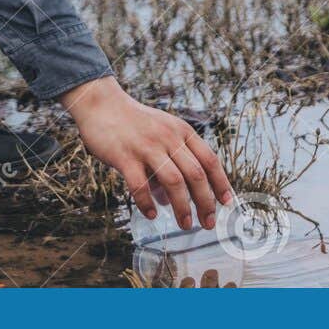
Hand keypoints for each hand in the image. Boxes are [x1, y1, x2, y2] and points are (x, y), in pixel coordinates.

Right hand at [60, 76, 233, 229]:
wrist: (102, 104)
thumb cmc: (134, 123)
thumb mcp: (161, 134)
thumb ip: (170, 163)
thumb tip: (171, 202)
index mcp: (181, 131)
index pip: (209, 159)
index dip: (221, 183)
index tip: (226, 203)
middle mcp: (168, 138)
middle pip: (196, 174)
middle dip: (205, 202)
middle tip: (207, 223)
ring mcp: (147, 146)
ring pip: (174, 182)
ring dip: (182, 207)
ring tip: (185, 224)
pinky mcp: (125, 155)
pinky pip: (140, 185)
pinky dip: (148, 203)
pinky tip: (152, 214)